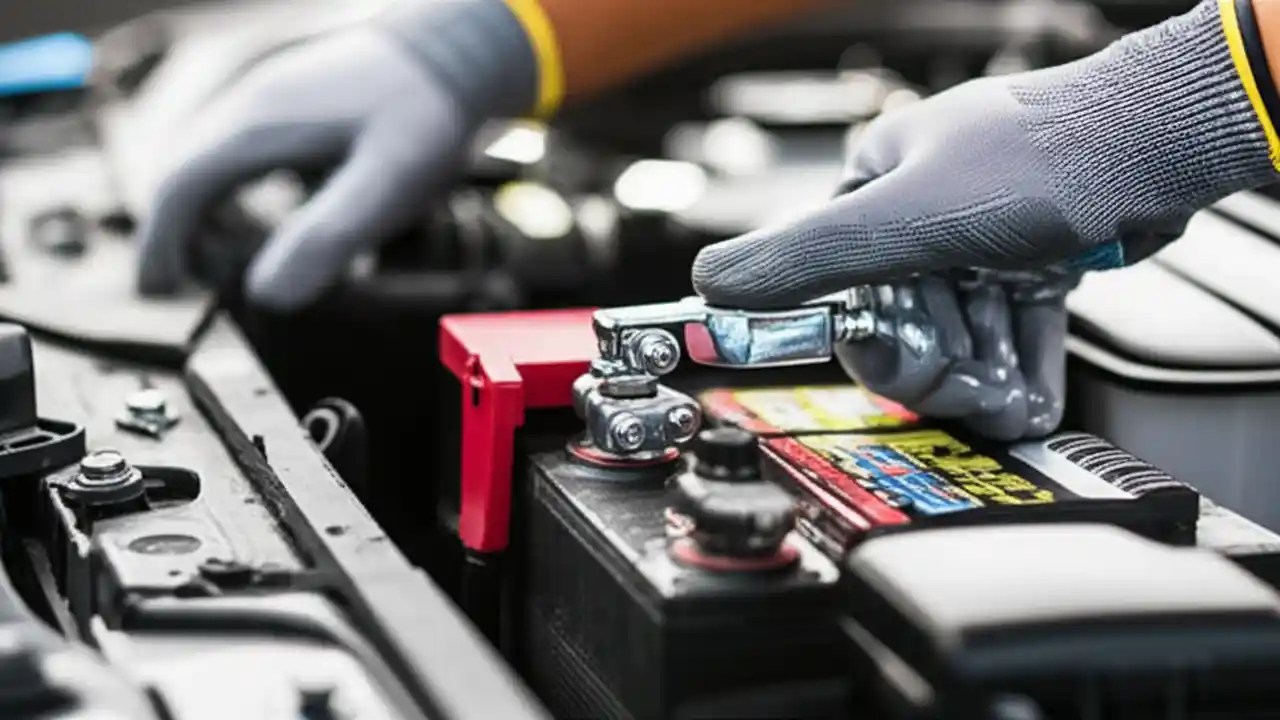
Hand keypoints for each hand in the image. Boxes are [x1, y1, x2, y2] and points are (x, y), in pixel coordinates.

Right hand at [138, 2, 535, 310]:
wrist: (463, 47)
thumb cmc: (428, 113)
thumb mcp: (386, 184)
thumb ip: (327, 238)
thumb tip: (268, 295)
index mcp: (260, 125)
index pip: (180, 186)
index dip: (162, 243)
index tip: (157, 289)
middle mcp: (253, 104)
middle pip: (186, 172)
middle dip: (181, 232)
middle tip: (196, 285)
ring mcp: (273, 96)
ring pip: (211, 157)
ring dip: (208, 210)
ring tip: (231, 261)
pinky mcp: (297, 99)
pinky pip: (242, 147)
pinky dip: (237, 188)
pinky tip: (270, 215)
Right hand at [693, 0, 1277, 437]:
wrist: (1160, 145)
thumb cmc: (1036, 162)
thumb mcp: (900, 218)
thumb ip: (805, 257)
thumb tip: (710, 281)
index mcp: (878, 186)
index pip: (840, 286)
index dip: (865, 341)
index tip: (894, 372)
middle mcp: (925, 207)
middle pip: (906, 317)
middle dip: (937, 367)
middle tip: (967, 393)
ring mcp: (984, 233)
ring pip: (962, 326)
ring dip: (982, 374)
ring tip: (1007, 402)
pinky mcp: (1035, 254)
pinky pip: (1012, 322)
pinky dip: (1018, 362)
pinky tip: (1027, 396)